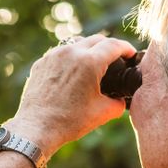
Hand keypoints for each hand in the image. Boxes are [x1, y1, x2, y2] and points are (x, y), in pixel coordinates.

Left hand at [6, 34, 136, 156]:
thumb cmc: (69, 122)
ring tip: (94, 63)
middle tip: (115, 58)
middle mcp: (71, 53)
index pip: (114, 45)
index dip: (126, 48)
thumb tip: (120, 99)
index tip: (130, 53)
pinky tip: (73, 72)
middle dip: (109, 46)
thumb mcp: (102, 113)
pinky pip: (60, 53)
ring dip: (89, 49)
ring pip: (77, 43)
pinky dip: (71, 58)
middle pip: (96, 40)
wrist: (37, 128)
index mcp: (89, 62)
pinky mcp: (41, 63)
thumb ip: (118, 103)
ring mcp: (53, 56)